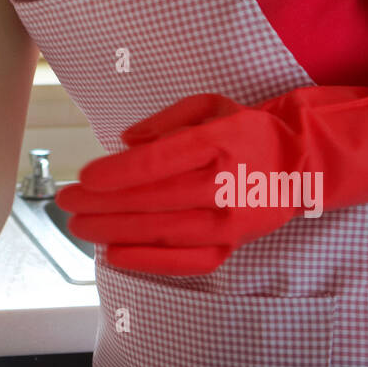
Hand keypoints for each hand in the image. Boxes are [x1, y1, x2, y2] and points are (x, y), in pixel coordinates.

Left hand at [55, 87, 367, 275]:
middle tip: (67, 200)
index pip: (162, 161)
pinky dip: (146, 261)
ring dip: (114, 230)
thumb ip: (167, 120)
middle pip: (155, 199)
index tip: (86, 176)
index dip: (119, 172)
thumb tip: (127, 142)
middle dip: (103, 202)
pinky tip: (112, 254)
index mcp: (222, 142)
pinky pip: (184, 261)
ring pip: (163, 232)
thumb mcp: (210, 106)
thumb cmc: (247, 131)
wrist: (300, 164)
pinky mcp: (231, 246)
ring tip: (79, 225)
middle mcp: (227, 185)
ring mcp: (231, 221)